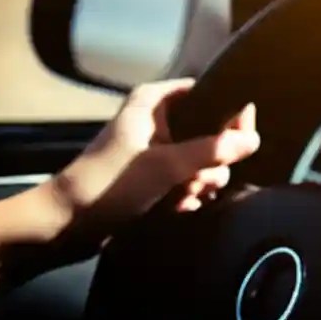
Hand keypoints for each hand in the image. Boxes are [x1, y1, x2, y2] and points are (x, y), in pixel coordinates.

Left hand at [46, 79, 260, 246]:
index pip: (212, 94)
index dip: (230, 118)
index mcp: (156, 101)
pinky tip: (177, 208)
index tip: (237, 143)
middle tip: (197, 180)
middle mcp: (159, 120)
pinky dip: (187, 195)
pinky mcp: (154, 176)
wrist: (66, 225)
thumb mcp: (166, 165)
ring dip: (199, 183)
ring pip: (203, 161)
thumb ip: (213, 150)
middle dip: (211, 163)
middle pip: (212, 133)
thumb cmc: (109, 184)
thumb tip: (254, 139)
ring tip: (182, 197)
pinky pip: (188, 180)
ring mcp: (157, 150)